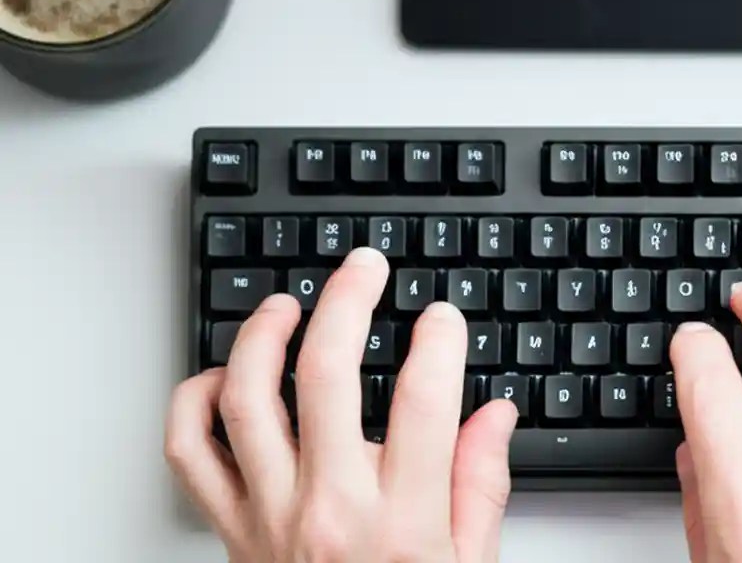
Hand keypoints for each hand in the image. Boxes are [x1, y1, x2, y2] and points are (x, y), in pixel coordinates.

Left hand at [164, 248, 518, 562]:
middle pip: (327, 377)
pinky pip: (189, 453)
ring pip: (246, 401)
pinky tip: (223, 375)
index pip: (423, 402)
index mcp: (402, 521)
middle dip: (348, 302)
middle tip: (365, 269)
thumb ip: (481, 483)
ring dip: (263, 336)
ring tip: (288, 306)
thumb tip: (494, 415)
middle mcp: (329, 510)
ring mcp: (270, 515)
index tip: (441, 318)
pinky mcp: (232, 528)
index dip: (437, 342)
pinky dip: (194, 402)